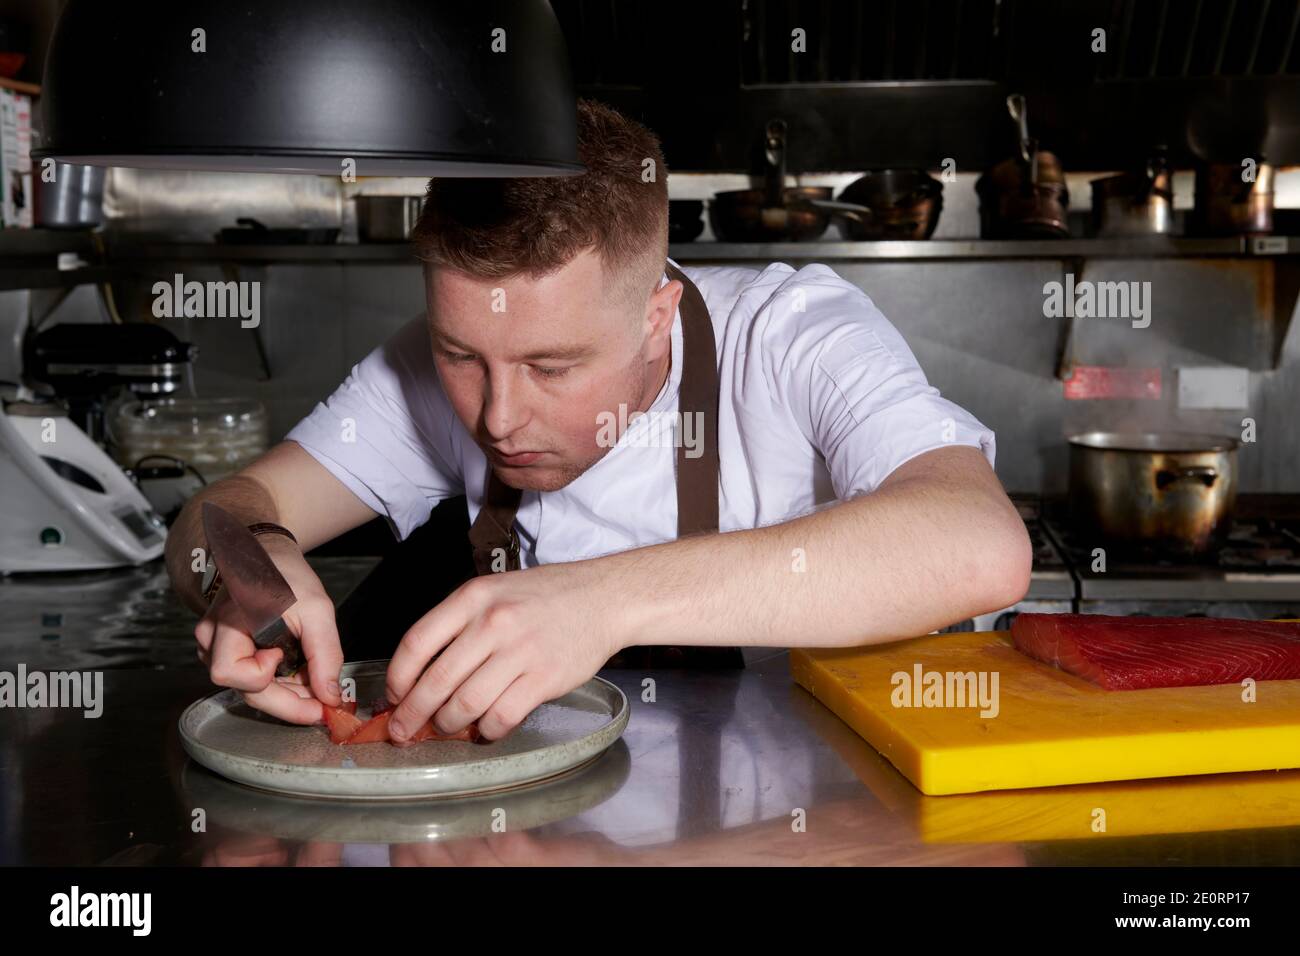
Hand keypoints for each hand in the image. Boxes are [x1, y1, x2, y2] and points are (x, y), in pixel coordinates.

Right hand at [194, 534, 342, 721]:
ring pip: (246, 688)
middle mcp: (213, 638)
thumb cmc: (287, 577)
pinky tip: (294, 673)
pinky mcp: (225, 652)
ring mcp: (215, 647)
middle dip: (285, 701)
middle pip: (242, 689)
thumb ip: (324, 655)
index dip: (263, 680)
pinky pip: (247, 679)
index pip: (230, 672)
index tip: (298, 672)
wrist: (269, 557)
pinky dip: (274, 683)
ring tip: (310, 681)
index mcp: (228, 623)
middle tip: (320, 705)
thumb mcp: (317, 610)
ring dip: (281, 693)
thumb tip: (329, 695)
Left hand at [384, 562, 623, 741]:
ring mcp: (520, 651)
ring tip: (446, 727)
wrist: (602, 598)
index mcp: (473, 598)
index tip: (394, 697)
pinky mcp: (544, 678)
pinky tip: (486, 729)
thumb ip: (459, 623)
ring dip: (448, 724)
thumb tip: (420, 672)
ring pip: (466, 704)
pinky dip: (487, 731)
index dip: (398, 678)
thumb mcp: (494, 591)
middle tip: (403, 731)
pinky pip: (502, 716)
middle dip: (412, 714)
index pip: (417, 643)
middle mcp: (492, 622)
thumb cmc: (545, 597)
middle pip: (437, 680)